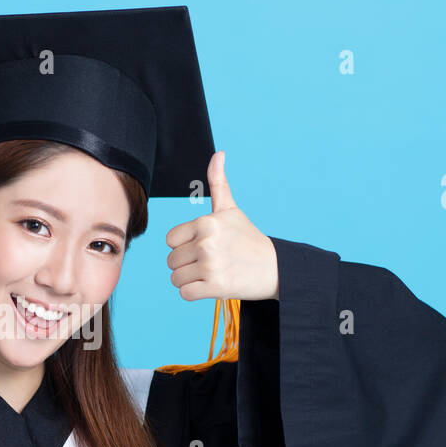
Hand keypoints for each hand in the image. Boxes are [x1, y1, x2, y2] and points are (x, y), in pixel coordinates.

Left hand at [165, 151, 278, 301]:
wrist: (275, 268)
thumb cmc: (248, 238)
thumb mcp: (230, 210)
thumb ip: (218, 182)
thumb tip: (219, 153)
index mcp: (206, 222)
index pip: (170, 240)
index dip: (183, 245)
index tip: (203, 246)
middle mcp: (207, 242)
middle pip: (171, 261)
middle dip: (186, 264)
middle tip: (209, 262)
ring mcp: (211, 265)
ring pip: (176, 278)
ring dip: (189, 280)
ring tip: (210, 274)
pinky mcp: (216, 287)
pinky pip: (185, 294)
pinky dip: (194, 293)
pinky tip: (211, 285)